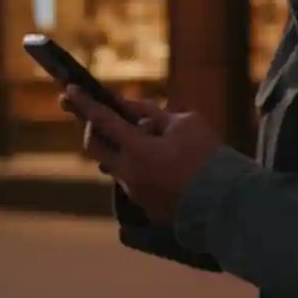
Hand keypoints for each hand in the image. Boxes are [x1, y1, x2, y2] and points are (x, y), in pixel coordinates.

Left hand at [58, 86, 222, 224]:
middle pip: (94, 147)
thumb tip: (131, 110)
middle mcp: (129, 174)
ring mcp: (136, 194)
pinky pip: (134, 181)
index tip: (69, 89)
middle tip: (95, 115)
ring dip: (121, 150)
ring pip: (114, 165)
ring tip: (148, 141)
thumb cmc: (210, 157)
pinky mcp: (146, 208)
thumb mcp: (185, 124)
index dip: (85, 103)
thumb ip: (152, 114)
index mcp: (138, 150)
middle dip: (91, 127)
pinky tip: (163, 165)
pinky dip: (140, 168)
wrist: (228, 204)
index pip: (102, 120)